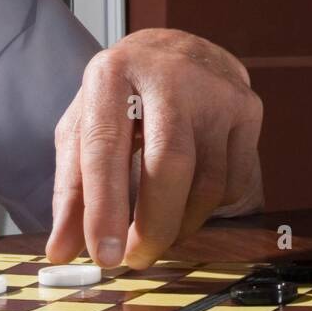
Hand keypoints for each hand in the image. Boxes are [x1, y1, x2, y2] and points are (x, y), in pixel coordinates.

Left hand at [45, 28, 263, 268]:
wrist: (177, 51)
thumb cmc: (122, 95)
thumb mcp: (83, 127)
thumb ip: (70, 189)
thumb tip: (63, 252)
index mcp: (113, 73)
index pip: (106, 147)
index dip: (104, 208)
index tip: (104, 256)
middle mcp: (169, 75)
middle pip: (170, 164)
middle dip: (154, 226)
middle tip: (136, 258)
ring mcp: (216, 91)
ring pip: (208, 183)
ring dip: (180, 225)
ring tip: (158, 232)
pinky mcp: (248, 108)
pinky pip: (233, 182)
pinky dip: (208, 209)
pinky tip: (187, 202)